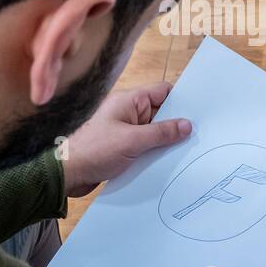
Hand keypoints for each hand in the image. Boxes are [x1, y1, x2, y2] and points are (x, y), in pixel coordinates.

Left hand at [60, 83, 191, 196]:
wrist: (67, 174)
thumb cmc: (93, 151)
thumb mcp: (132, 141)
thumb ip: (161, 132)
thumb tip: (186, 125)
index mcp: (128, 101)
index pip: (162, 92)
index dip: (180, 100)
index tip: (199, 112)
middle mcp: (127, 113)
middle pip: (161, 113)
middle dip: (176, 125)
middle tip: (197, 137)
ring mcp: (125, 130)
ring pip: (154, 133)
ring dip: (165, 143)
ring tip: (185, 153)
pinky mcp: (122, 147)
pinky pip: (145, 147)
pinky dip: (154, 153)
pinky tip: (166, 163)